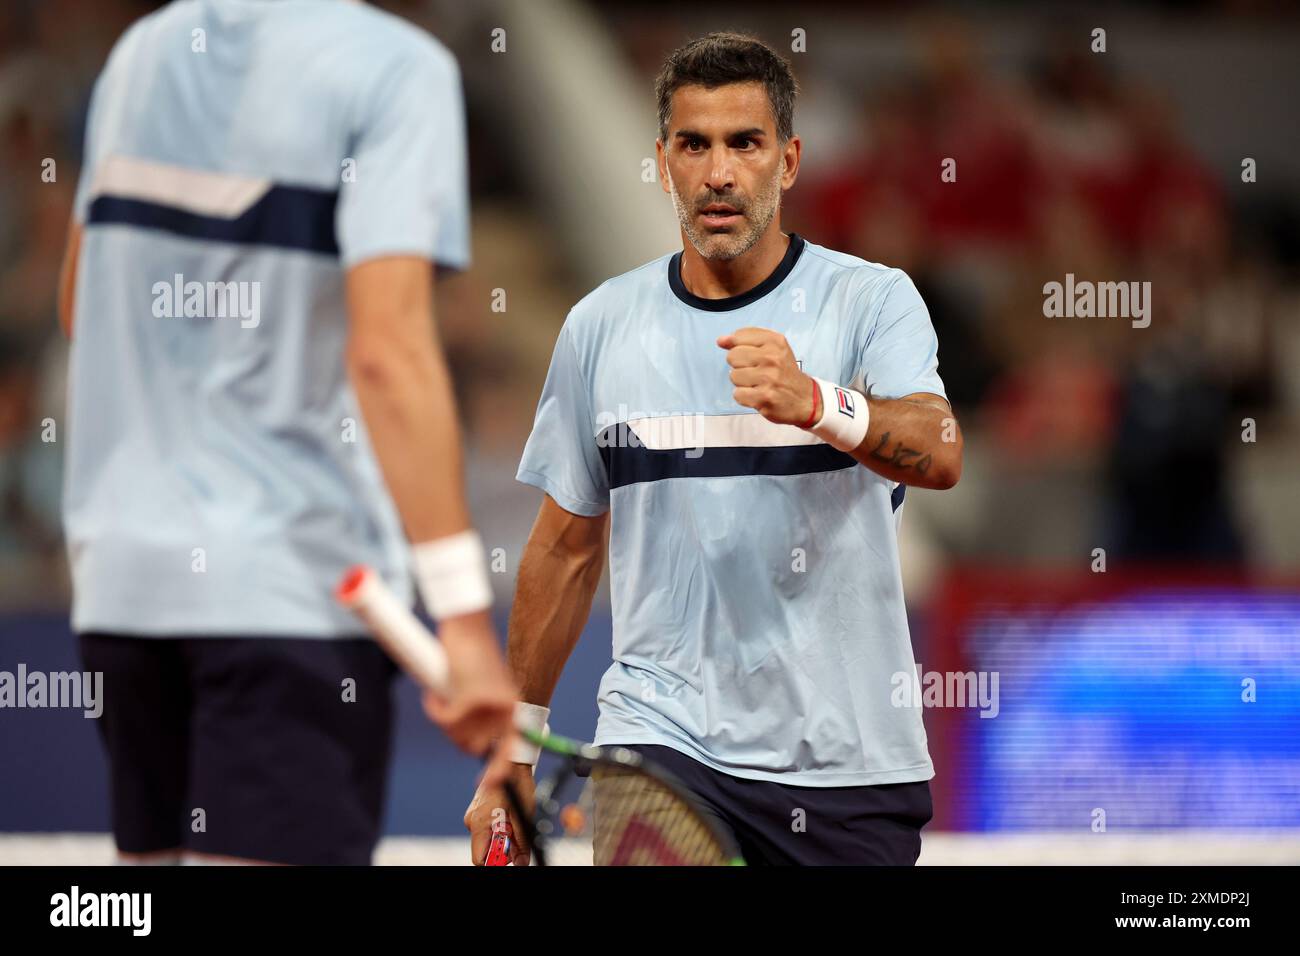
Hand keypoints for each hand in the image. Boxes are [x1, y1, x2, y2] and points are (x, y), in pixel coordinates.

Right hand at [421, 612, 517, 787]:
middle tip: (447, 713)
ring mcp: (491, 705)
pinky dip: (434, 707)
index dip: (500, 770)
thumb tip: (471, 746)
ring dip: (443, 719)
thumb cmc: (471, 655)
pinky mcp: (473, 698)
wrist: (467, 627)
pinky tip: (434, 693)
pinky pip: (445, 719)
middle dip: (455, 735)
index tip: (486, 782)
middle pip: (473, 747)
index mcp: (512, 708)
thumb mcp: (481, 688)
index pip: (511, 749)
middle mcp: (506, 709)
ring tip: (443, 694)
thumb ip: (482, 716)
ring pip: (457, 735)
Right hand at [464, 762, 535, 865]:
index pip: (479, 858)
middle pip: (484, 850)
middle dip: (502, 849)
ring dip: (502, 838)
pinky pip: (487, 828)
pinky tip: (510, 816)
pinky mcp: (477, 811)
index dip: (496, 861)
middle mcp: (471, 820)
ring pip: (487, 839)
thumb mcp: (524, 816)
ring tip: (515, 822)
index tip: (511, 855)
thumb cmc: (518, 784)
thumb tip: (521, 862)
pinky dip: (499, 828)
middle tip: (518, 837)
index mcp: (479, 823)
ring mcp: (473, 815)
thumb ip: (521, 841)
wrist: (513, 763)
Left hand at [716, 327, 816, 425]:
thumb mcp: (772, 349)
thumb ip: (745, 341)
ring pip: (733, 376)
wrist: (805, 399)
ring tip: (758, 384)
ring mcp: (768, 378)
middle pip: (732, 356)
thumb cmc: (784, 372)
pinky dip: (744, 397)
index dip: (739, 347)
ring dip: (742, 383)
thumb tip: (721, 340)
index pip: (738, 336)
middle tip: (756, 371)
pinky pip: (737, 394)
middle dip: (740, 366)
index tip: (752, 356)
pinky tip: (757, 395)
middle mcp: (772, 357)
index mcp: (775, 341)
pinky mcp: (764, 397)